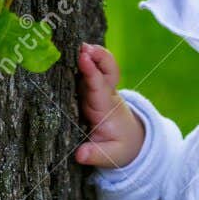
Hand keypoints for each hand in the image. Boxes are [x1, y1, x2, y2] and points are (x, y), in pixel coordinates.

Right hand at [75, 42, 145, 167]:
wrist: (131, 140)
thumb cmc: (120, 147)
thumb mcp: (111, 156)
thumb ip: (96, 155)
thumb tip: (80, 155)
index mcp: (107, 108)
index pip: (99, 86)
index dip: (92, 72)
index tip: (84, 58)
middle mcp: (103, 94)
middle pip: (103, 69)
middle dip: (95, 56)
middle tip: (81, 46)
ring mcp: (96, 89)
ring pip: (96, 65)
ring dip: (88, 53)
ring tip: (74, 43)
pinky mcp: (89, 88)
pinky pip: (86, 70)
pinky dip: (80, 58)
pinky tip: (67, 50)